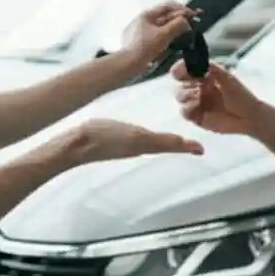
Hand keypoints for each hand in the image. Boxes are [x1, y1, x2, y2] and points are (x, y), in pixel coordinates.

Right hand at [40, 118, 203, 170]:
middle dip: (177, 142)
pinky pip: (136, 135)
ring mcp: (124, 143)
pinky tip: (141, 126)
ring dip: (163, 137)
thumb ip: (167, 141)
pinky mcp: (111, 137)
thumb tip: (198, 149)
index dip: (186, 145)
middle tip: (191, 135)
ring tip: (171, 127)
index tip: (201, 146)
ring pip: (150, 141)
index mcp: (148, 145)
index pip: (173, 146)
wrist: (72, 144)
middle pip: (163, 145)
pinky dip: (146, 132)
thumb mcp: (140, 137)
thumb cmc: (105, 138)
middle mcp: (138, 146)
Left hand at [118, 0, 198, 69]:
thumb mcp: (164, 34)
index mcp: (147, 14)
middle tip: (191, 28)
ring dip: (174, 29)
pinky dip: (166, 37)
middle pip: (165, 16)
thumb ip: (177, 24)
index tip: (193, 17)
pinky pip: (157, 36)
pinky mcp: (140, 42)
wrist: (127, 65)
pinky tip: (172, 44)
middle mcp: (143, 20)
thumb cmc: (145, 47)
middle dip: (179, 20)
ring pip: (162, 27)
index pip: (168, 6)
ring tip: (184, 35)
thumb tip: (186, 20)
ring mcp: (140, 31)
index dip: (183, 9)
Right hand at [172, 61, 263, 137]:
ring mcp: (195, 102)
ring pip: (180, 97)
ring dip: (188, 95)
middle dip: (186, 84)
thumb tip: (195, 62)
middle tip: (201, 86)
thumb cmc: (239, 95)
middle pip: (179, 84)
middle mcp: (196, 88)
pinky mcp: (195, 117)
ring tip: (201, 97)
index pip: (184, 69)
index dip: (179, 69)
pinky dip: (188, 108)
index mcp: (203, 76)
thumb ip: (211, 69)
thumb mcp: (227, 78)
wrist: (247, 116)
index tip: (179, 72)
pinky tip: (198, 107)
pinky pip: (184, 111)